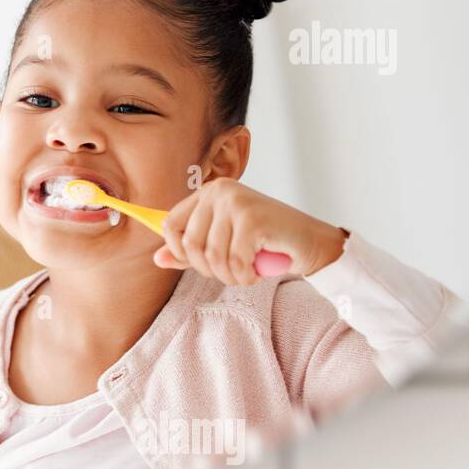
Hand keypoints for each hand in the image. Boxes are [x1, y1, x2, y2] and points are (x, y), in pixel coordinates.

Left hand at [151, 177, 347, 284]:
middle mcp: (220, 191)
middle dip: (208, 269)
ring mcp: (237, 203)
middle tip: (231, 271)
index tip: (200, 263)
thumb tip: (158, 259)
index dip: (179, 251)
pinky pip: (234, 262)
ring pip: (212, 256)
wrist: (311, 242)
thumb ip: (190, 250)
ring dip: (229, 275)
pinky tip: (256, 272)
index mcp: (209, 192)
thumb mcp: (222, 244)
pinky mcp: (253, 220)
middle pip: (190, 244)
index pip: (170, 224)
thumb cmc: (266, 242)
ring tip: (246, 272)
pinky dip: (244, 276)